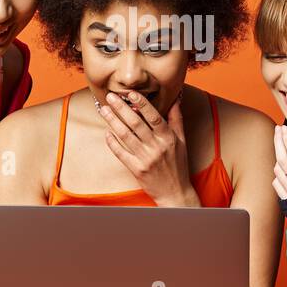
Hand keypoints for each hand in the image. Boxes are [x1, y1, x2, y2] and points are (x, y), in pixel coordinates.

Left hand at [98, 90, 198, 206]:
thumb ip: (177, 119)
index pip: (154, 116)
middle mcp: (157, 147)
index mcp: (168, 138)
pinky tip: (106, 133)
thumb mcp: (182, 141)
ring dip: (113, 122)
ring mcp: (146, 159)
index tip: (130, 93)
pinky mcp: (137, 170)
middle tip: (110, 96)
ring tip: (103, 110)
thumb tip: (175, 99)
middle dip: (121, 108)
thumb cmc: (179, 165)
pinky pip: (122, 154)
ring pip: (126, 136)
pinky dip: (113, 143)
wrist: (175, 193)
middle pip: (136, 123)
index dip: (142, 104)